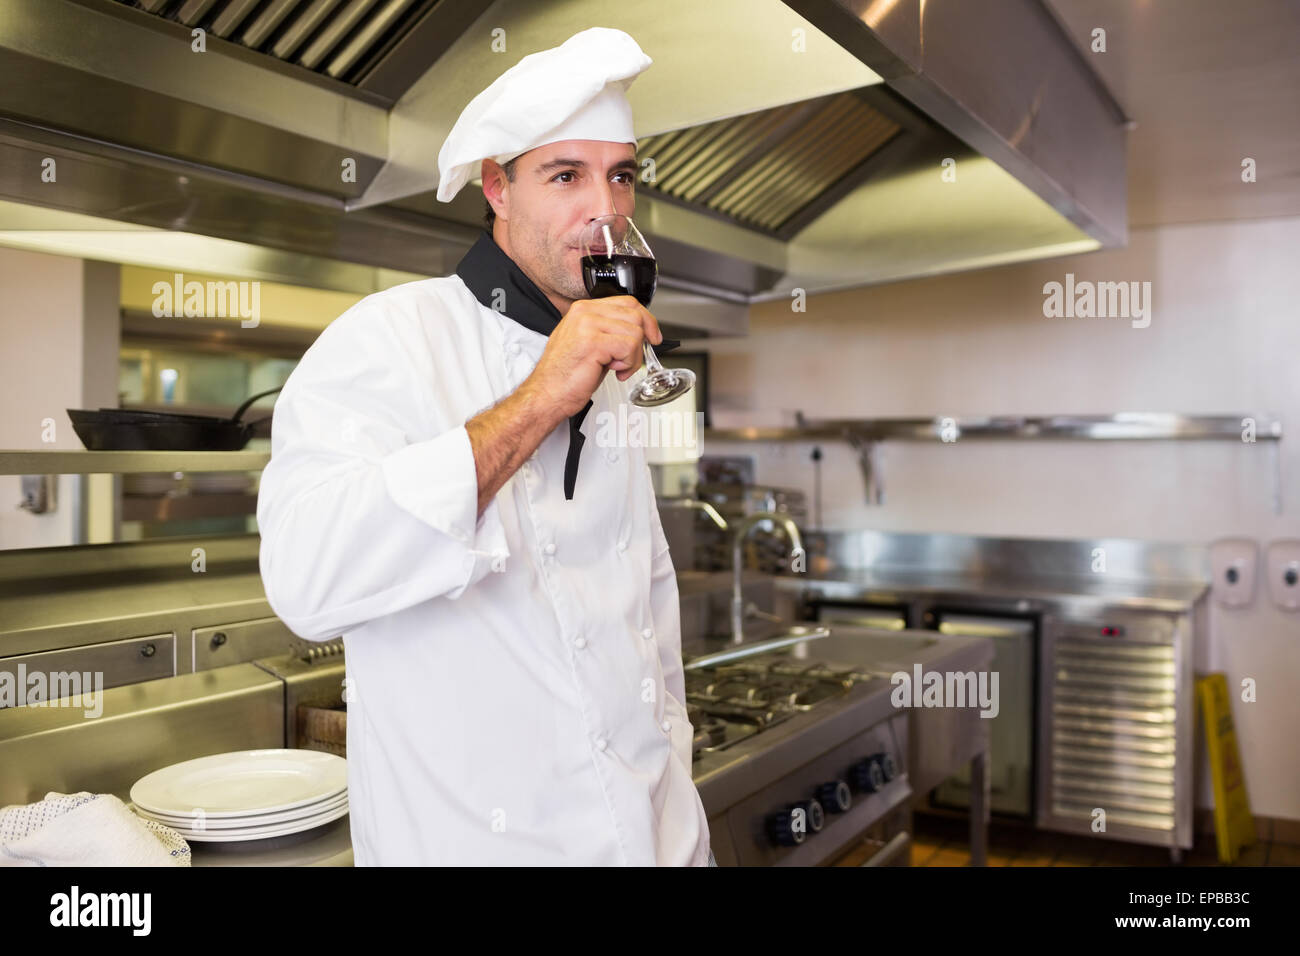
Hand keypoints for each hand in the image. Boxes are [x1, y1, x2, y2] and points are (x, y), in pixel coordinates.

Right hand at [521, 295, 662, 420]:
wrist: (546, 394)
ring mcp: (588, 325)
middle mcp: (585, 313)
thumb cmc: (565, 375)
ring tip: (617, 367)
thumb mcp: (589, 344)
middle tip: (629, 360)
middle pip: (635, 315)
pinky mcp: (593, 342)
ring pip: (635, 332)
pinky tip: (613, 370)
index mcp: (583, 309)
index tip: (652, 336)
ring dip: (633, 356)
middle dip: (641, 341)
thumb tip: (638, 332)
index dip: (646, 320)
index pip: (627, 303)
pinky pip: (629, 346)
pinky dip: (628, 363)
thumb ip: (610, 331)